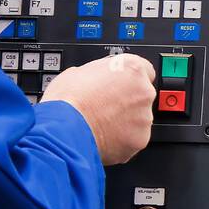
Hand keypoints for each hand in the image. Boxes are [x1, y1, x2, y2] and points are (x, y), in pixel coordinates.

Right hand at [41, 54, 155, 164]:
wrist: (64, 131)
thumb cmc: (67, 101)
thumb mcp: (77, 72)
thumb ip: (97, 74)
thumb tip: (93, 80)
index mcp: (131, 68)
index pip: (144, 70)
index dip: (128, 79)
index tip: (120, 85)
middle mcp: (143, 91)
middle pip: (141, 95)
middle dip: (127, 101)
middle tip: (106, 107)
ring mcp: (144, 117)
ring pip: (139, 119)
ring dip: (125, 121)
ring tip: (102, 124)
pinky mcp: (140, 139)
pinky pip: (133, 138)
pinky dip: (123, 139)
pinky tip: (104, 137)